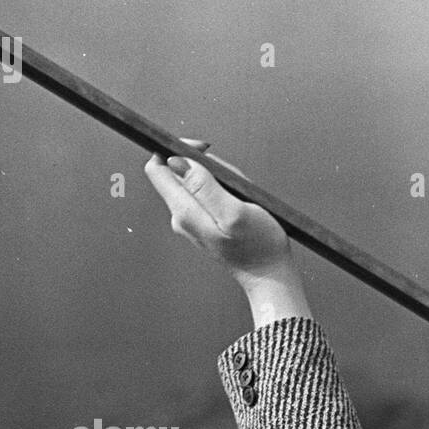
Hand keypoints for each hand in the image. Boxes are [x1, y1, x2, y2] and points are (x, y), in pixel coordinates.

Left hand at [144, 138, 295, 286]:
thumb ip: (204, 186)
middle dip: (206, 166)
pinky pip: (206, 197)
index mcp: (185, 212)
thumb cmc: (260, 247)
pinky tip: (240, 206)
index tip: (202, 151)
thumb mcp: (235, 212)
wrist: (270, 277)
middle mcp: (182, 217)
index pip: (158, 168)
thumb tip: (178, 162)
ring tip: (241, 197)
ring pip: (195, 183)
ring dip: (219, 180)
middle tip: (233, 182)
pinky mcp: (204, 226)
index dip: (176, 150)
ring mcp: (192, 223)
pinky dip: (223, 192)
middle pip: (178, 173)